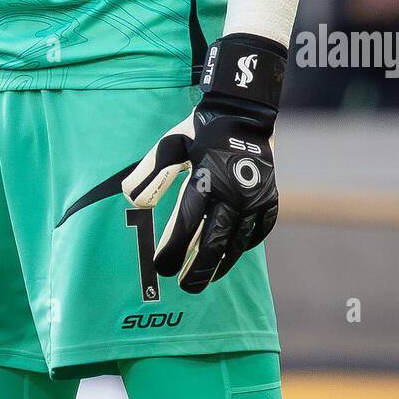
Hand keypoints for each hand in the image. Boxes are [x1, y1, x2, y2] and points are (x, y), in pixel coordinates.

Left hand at [122, 34, 284, 292]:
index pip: (186, 227)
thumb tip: (128, 198)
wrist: (244, 111)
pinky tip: (232, 253)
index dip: (173, 250)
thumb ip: (150, 173)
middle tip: (186, 287)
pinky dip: (244, 245)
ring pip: (237, 244)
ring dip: (221, 264)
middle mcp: (232, 195)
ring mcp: (254, 200)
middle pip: (214, 245)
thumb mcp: (170, 145)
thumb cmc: (200, 129)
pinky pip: (258, 232)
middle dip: (199, 270)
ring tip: (207, 279)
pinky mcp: (270, 199)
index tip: (162, 267)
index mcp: (205, 181)